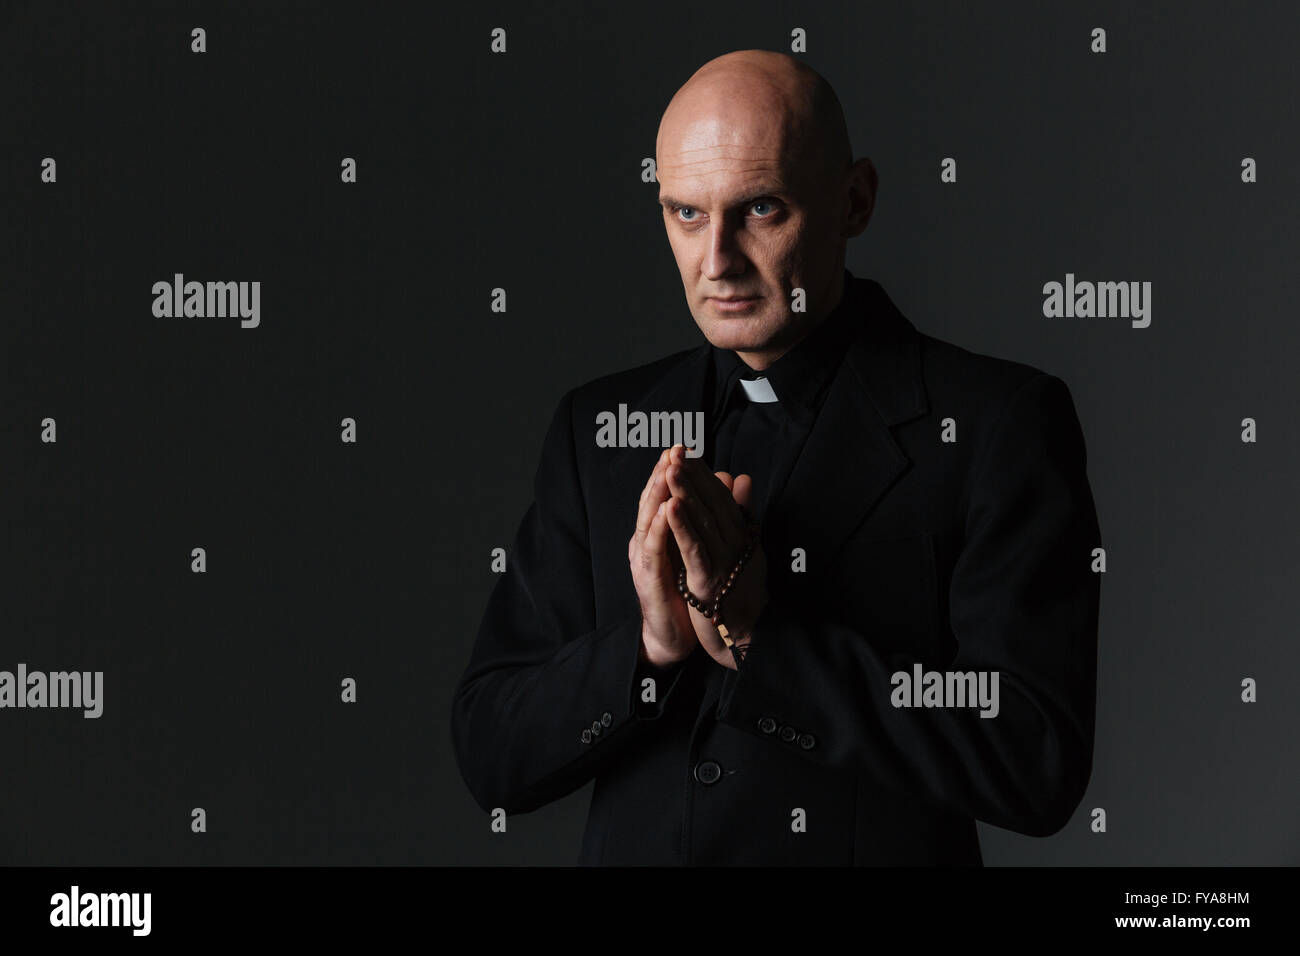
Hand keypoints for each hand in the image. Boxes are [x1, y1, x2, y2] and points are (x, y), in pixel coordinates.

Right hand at [628, 448, 696, 667]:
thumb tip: (721, 488)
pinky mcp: (649, 580)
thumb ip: (701, 520)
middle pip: (652, 501)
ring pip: (649, 521)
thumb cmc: (682, 592)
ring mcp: (644, 561)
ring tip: (668, 471)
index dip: (672, 471)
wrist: (671, 635)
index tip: (684, 447)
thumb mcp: (694, 551)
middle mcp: (646, 542)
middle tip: (673, 450)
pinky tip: (667, 513)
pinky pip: (654, 551)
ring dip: (658, 495)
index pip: (664, 495)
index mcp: (658, 534)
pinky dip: (660, 530)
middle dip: (662, 474)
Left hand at [662, 445, 768, 670]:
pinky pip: (693, 549)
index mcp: (740, 535)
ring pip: (701, 521)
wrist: (751, 638)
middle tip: (677, 450)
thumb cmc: (745, 593)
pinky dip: (682, 527)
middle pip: (711, 503)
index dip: (704, 473)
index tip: (688, 452)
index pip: (720, 496)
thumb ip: (742, 512)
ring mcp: (722, 562)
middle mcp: (734, 543)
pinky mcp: (707, 581)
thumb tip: (741, 477)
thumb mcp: (747, 547)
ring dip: (685, 493)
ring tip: (671, 469)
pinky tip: (670, 507)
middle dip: (693, 476)